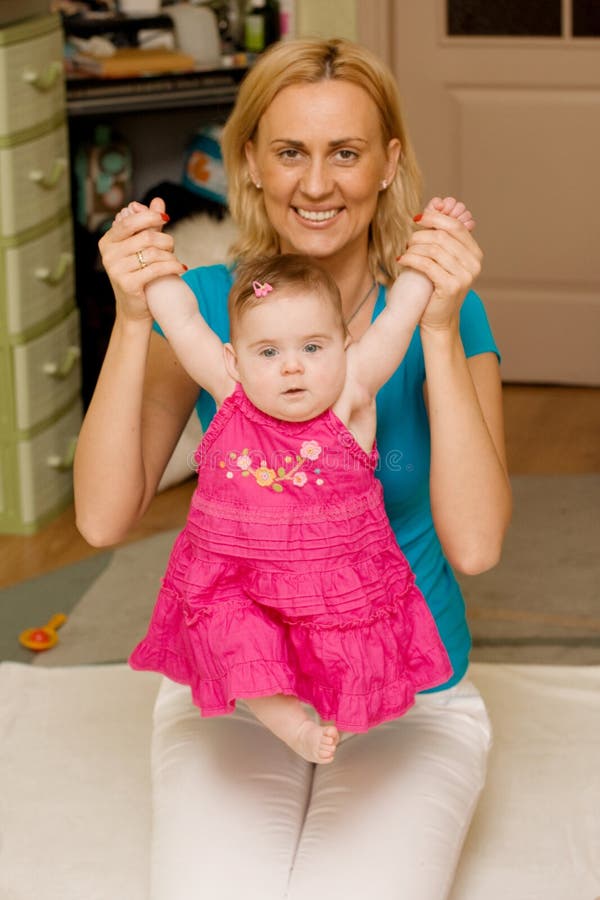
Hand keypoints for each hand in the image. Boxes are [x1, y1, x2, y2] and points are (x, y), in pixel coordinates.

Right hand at [98, 197, 185, 322]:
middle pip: (145, 236)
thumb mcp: (141, 248)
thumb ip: (149, 225)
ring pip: (153, 253)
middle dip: (165, 240)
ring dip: (170, 255)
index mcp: (108, 241)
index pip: (130, 221)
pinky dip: (173, 267)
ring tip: (176, 260)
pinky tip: (182, 268)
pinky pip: (156, 269)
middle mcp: (108, 254)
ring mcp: (115, 269)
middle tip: (172, 247)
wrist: (135, 310)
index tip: (165, 219)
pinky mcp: (127, 283)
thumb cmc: (139, 275)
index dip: (150, 217)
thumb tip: (159, 201)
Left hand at [399, 196, 481, 331]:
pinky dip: (411, 259)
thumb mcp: (443, 260)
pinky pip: (427, 264)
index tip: (417, 218)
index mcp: (475, 254)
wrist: (438, 320)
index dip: (435, 218)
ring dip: (415, 247)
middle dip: (421, 235)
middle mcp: (474, 263)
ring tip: (405, 252)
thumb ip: (442, 237)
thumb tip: (435, 203)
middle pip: (443, 236)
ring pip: (434, 249)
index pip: (455, 226)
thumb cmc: (437, 288)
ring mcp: (465, 275)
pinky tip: (402, 260)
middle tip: (408, 241)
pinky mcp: (451, 286)